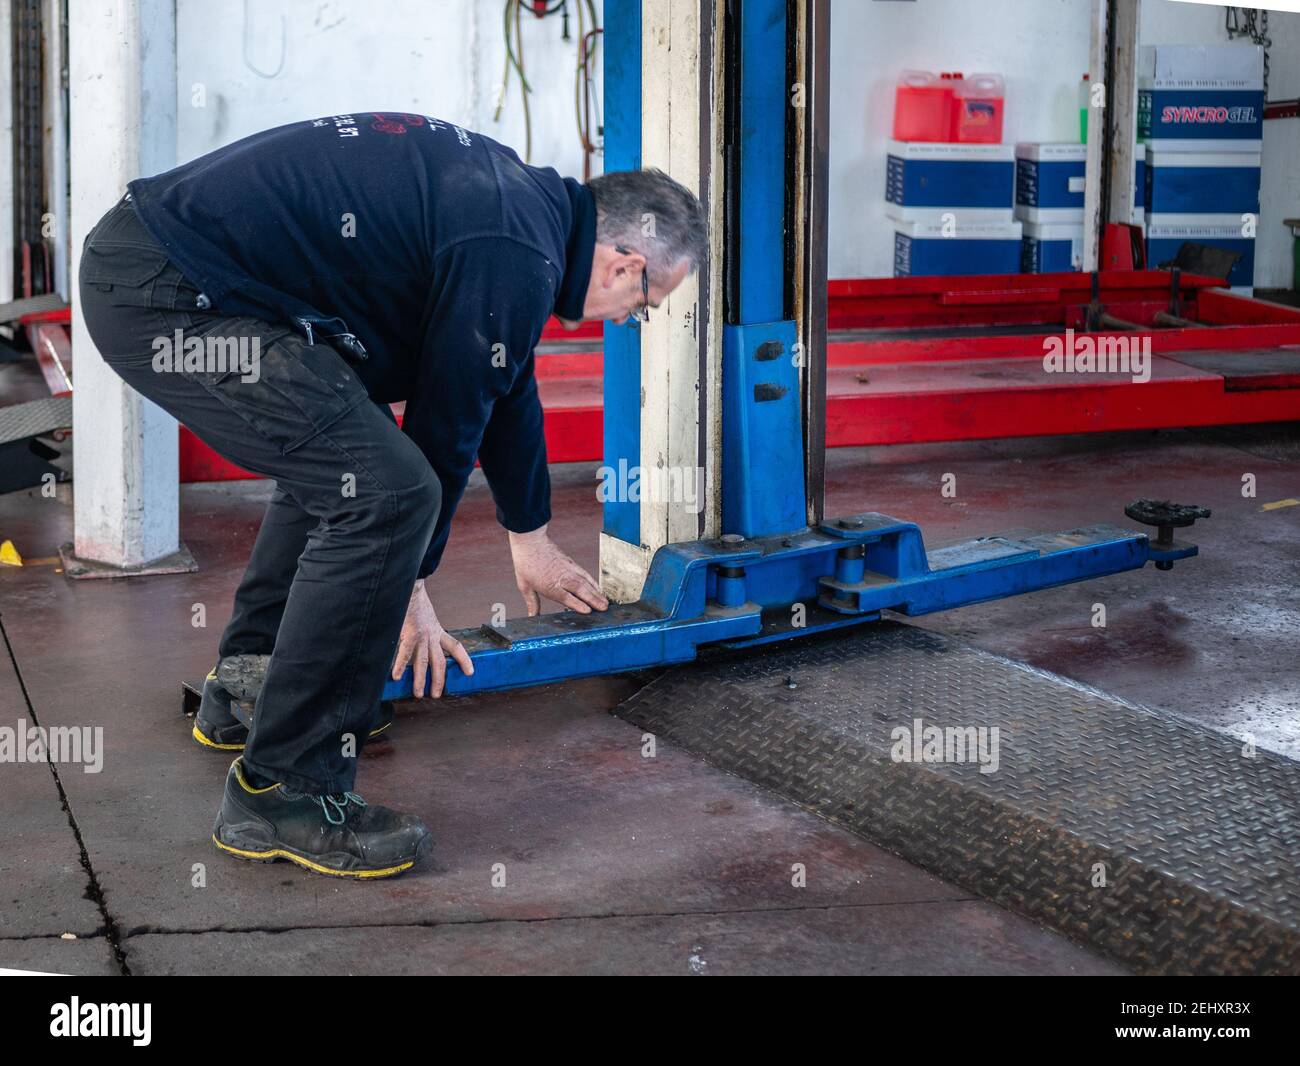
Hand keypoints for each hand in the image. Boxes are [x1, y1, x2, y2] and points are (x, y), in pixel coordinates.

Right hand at [391, 580, 473, 697]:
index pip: (455, 647)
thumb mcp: (425, 616)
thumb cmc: (414, 601)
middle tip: (437, 695)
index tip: (471, 672)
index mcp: (437, 630)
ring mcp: (421, 636)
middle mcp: (432, 636)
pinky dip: (399, 666)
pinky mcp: (409, 634)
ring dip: (420, 680)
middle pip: (439, 662)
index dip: (464, 660)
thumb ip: (423, 627)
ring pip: (422, 663)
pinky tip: (395, 677)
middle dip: (439, 680)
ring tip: (418, 694)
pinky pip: (405, 654)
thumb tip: (415, 634)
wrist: (410, 587)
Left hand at [508, 525, 608, 616]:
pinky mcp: (571, 563)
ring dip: (596, 593)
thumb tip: (533, 616)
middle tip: (604, 609)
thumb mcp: (524, 585)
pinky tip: (598, 589)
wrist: (530, 540)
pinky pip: (585, 574)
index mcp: (549, 584)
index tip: (588, 611)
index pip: (566, 597)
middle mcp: (561, 577)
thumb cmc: (525, 562)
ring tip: (605, 603)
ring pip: (585, 582)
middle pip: (580, 590)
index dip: (577, 604)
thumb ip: (532, 602)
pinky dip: (593, 582)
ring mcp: (568, 569)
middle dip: (593, 600)